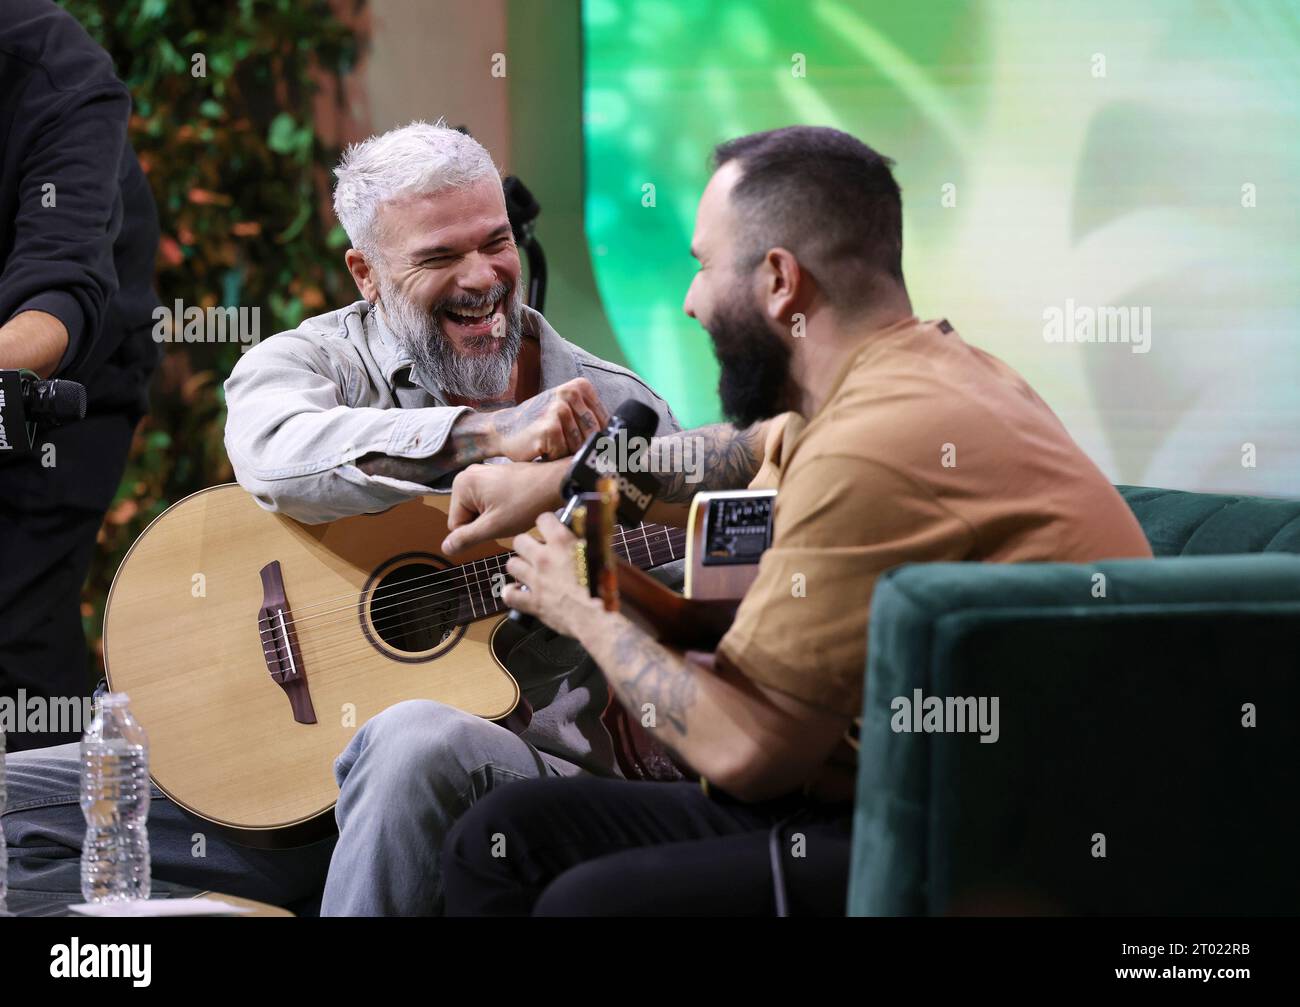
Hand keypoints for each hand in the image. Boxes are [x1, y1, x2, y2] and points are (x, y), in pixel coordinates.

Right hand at [441, 459, 566, 554]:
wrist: (554, 484)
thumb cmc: (526, 503)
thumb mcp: (493, 527)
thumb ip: (466, 538)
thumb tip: (445, 548)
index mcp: (461, 484)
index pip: (456, 524)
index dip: (476, 532)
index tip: (496, 525)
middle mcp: (467, 475)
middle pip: (466, 516)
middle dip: (484, 524)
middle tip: (505, 519)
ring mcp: (481, 474)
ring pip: (478, 511)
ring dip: (492, 518)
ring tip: (511, 512)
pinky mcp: (494, 476)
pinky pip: (487, 502)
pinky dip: (499, 509)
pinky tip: (514, 506)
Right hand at [488, 377, 608, 460]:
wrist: (504, 428)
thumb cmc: (540, 423)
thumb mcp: (567, 410)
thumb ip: (591, 418)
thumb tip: (623, 440)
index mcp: (580, 386)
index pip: (604, 422)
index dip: (602, 441)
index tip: (600, 453)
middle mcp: (570, 394)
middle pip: (593, 435)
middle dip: (583, 450)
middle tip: (569, 453)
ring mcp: (559, 410)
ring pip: (579, 446)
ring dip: (567, 455)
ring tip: (553, 448)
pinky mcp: (549, 428)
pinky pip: (563, 454)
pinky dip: (554, 458)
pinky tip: (543, 450)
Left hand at [501, 512, 607, 638]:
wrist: (602, 618)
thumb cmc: (608, 589)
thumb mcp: (606, 556)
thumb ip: (593, 543)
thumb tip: (591, 535)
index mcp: (563, 542)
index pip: (543, 519)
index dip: (547, 524)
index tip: (551, 529)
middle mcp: (545, 558)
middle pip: (520, 540)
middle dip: (528, 544)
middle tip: (538, 551)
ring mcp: (536, 580)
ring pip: (511, 564)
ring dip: (520, 566)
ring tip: (529, 571)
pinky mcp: (532, 602)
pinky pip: (509, 595)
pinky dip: (512, 594)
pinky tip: (520, 593)